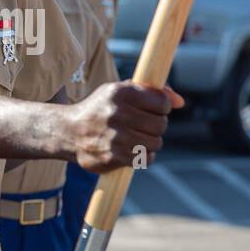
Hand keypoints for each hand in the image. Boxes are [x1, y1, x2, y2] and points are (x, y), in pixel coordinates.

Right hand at [67, 81, 184, 172]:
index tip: (154, 109)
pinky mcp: (114, 157)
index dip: (162, 107)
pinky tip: (131, 149)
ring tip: (136, 138)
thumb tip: (181, 102)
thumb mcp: (120, 91)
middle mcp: (118, 113)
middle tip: (143, 125)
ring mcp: (115, 137)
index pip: (162, 102)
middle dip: (156, 125)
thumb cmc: (100, 109)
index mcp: (120, 93)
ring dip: (150, 142)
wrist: (68, 132)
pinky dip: (143, 156)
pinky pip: (146, 158)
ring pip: (156, 142)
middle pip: (161, 124)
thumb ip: (152, 91)